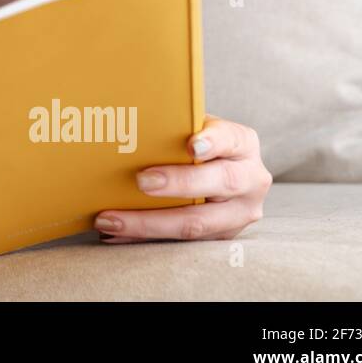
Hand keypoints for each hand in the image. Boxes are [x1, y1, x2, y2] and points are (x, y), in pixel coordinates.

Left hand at [95, 115, 272, 243]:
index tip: (191, 144)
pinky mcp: (220, 237)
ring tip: (111, 219)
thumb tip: (125, 120)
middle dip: (179, 183)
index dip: (213, 142)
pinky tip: (114, 233)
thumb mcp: (192, 127)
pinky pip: (180, 242)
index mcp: (243, 144)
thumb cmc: (194, 141)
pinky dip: (142, 238)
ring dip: (149, 223)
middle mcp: (250, 179)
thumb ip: (172, 126)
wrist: (217, 169)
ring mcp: (239, 213)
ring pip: (197, 223)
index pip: (230, 139)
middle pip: (220, 183)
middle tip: (141, 181)